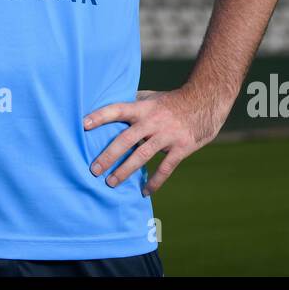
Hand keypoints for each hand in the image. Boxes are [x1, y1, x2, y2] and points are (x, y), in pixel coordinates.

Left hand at [83, 86, 227, 195]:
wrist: (205, 101)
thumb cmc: (173, 101)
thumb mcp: (152, 97)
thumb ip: (133, 104)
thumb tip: (111, 108)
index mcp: (143, 108)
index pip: (117, 109)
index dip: (100, 116)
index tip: (83, 125)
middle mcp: (153, 121)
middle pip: (126, 139)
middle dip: (108, 156)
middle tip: (94, 169)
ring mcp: (167, 135)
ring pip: (142, 155)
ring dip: (125, 170)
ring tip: (111, 183)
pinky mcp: (182, 147)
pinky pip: (165, 168)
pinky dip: (155, 181)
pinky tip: (144, 192)